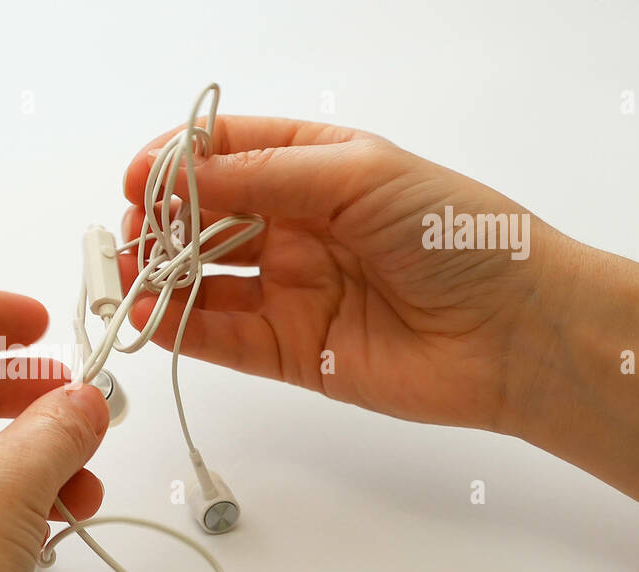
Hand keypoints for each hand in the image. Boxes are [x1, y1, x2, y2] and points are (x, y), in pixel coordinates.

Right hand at [121, 116, 638, 523]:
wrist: (515, 334)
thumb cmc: (456, 236)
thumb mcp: (358, 176)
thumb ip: (264, 177)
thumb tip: (180, 178)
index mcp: (317, 169)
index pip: (228, 154)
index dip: (177, 163)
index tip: (137, 177)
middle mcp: (297, 227)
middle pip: (205, 218)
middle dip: (158, 221)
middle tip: (128, 230)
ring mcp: (290, 290)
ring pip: (203, 279)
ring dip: (157, 274)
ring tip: (122, 274)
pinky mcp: (289, 350)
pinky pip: (220, 336)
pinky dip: (178, 326)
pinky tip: (148, 314)